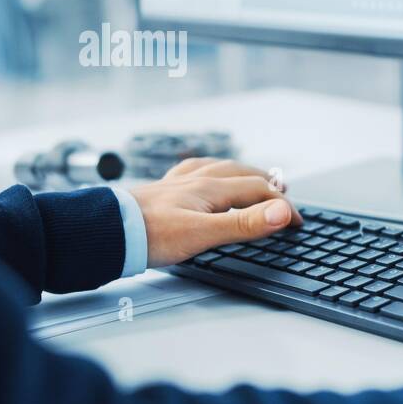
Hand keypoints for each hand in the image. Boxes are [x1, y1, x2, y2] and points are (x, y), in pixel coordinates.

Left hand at [130, 158, 302, 267]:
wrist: (106, 231)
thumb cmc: (149, 236)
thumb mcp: (204, 234)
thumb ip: (245, 224)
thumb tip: (282, 212)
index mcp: (211, 189)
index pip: (258, 191)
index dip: (282, 206)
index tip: (296, 221)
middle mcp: (196, 181)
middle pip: (242, 175)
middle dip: (268, 185)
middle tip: (283, 196)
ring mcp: (178, 184)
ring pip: (219, 168)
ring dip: (242, 172)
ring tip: (252, 177)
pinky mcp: (162, 190)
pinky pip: (192, 171)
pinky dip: (209, 170)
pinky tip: (204, 174)